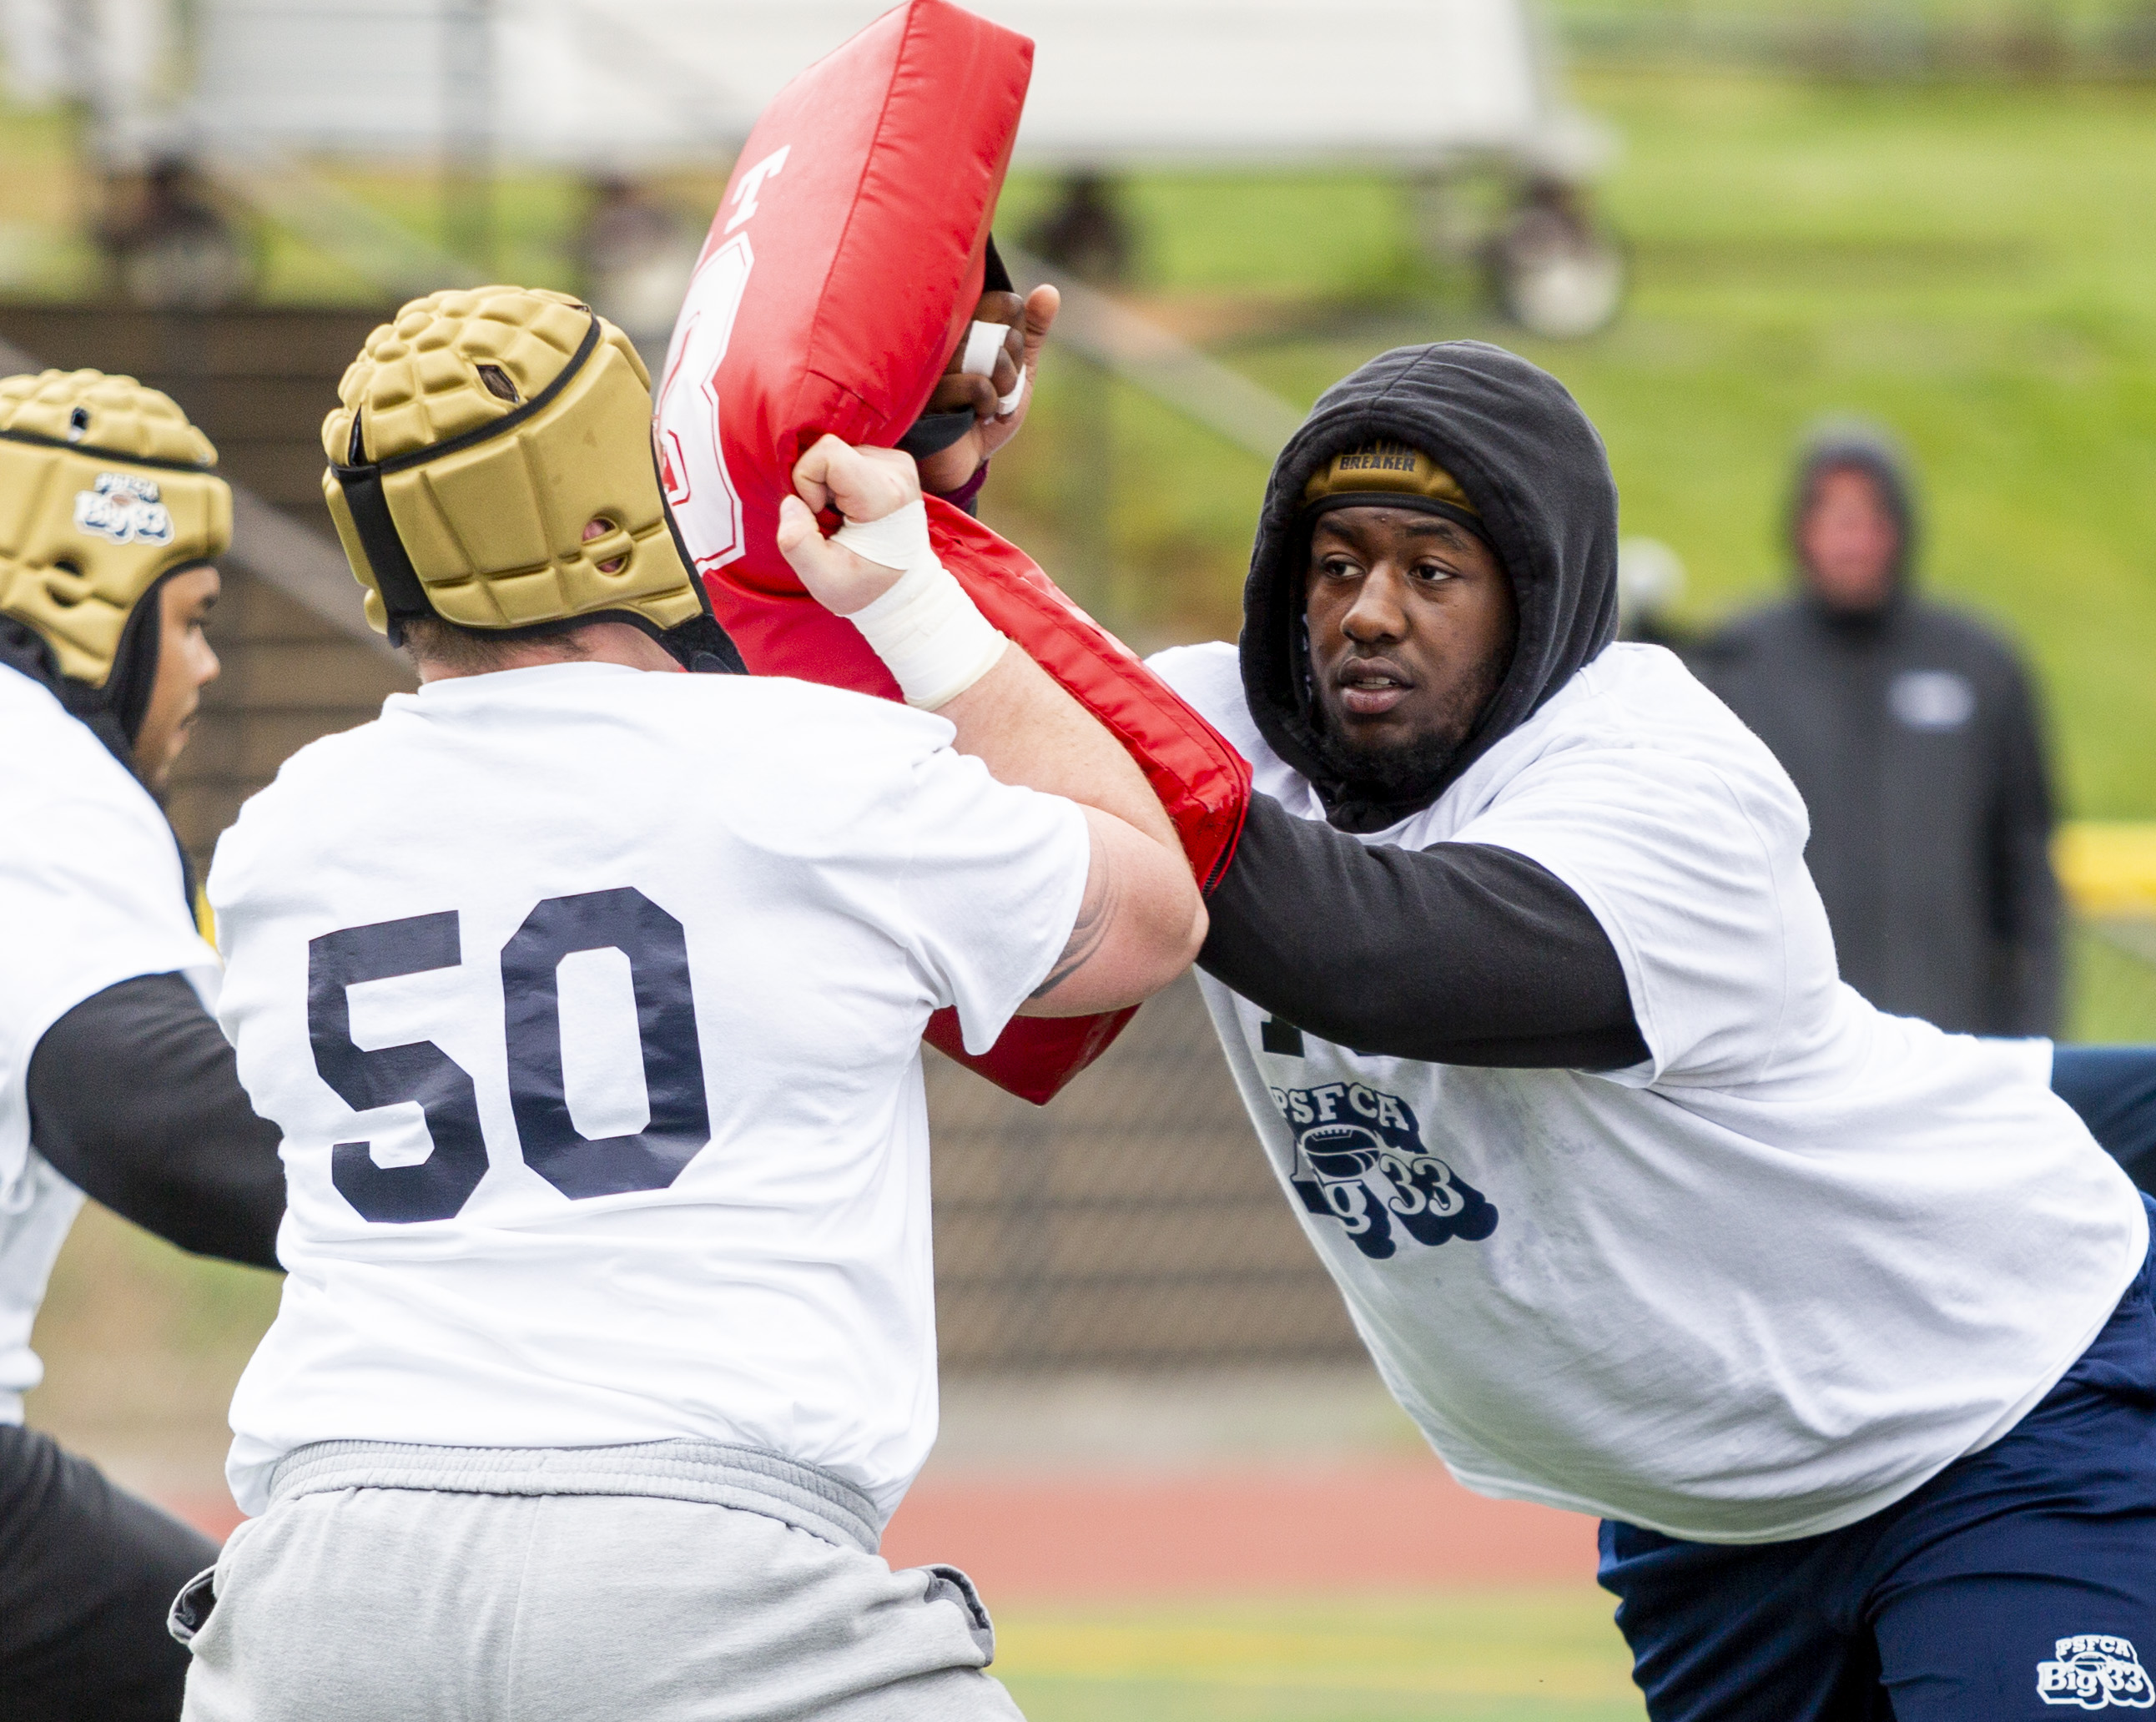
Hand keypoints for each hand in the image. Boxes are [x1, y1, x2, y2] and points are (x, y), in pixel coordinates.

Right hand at [776, 435, 922, 615]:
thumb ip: (797, 542)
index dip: (807, 481)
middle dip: (818, 486)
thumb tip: (790, 502)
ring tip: (845, 520)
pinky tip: (854, 510)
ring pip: (839, 453)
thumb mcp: (823, 579)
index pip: (828, 453)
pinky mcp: (896, 462)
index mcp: (885, 496)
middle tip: (833, 523)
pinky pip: (851, 457)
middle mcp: (898, 472)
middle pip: (831, 452)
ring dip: (830, 486)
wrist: (904, 589)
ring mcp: (900, 464)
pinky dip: (842, 482)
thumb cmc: (864, 586)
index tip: (820, 516)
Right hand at [916, 283, 1060, 493]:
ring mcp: (930, 360)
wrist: (961, 460)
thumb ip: (1032, 333)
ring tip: (987, 405)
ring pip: (989, 353)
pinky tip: (971, 417)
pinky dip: (987, 404)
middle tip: (998, 387)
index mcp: (963, 321)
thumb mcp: (1018, 372)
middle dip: (1012, 365)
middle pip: (1001, 327)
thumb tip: (1050, 291)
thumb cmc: (984, 413)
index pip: (1007, 303)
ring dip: (1002, 386)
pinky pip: (976, 384)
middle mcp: (942, 333)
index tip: (1006, 362)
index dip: (1018, 337)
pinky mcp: (924, 391)